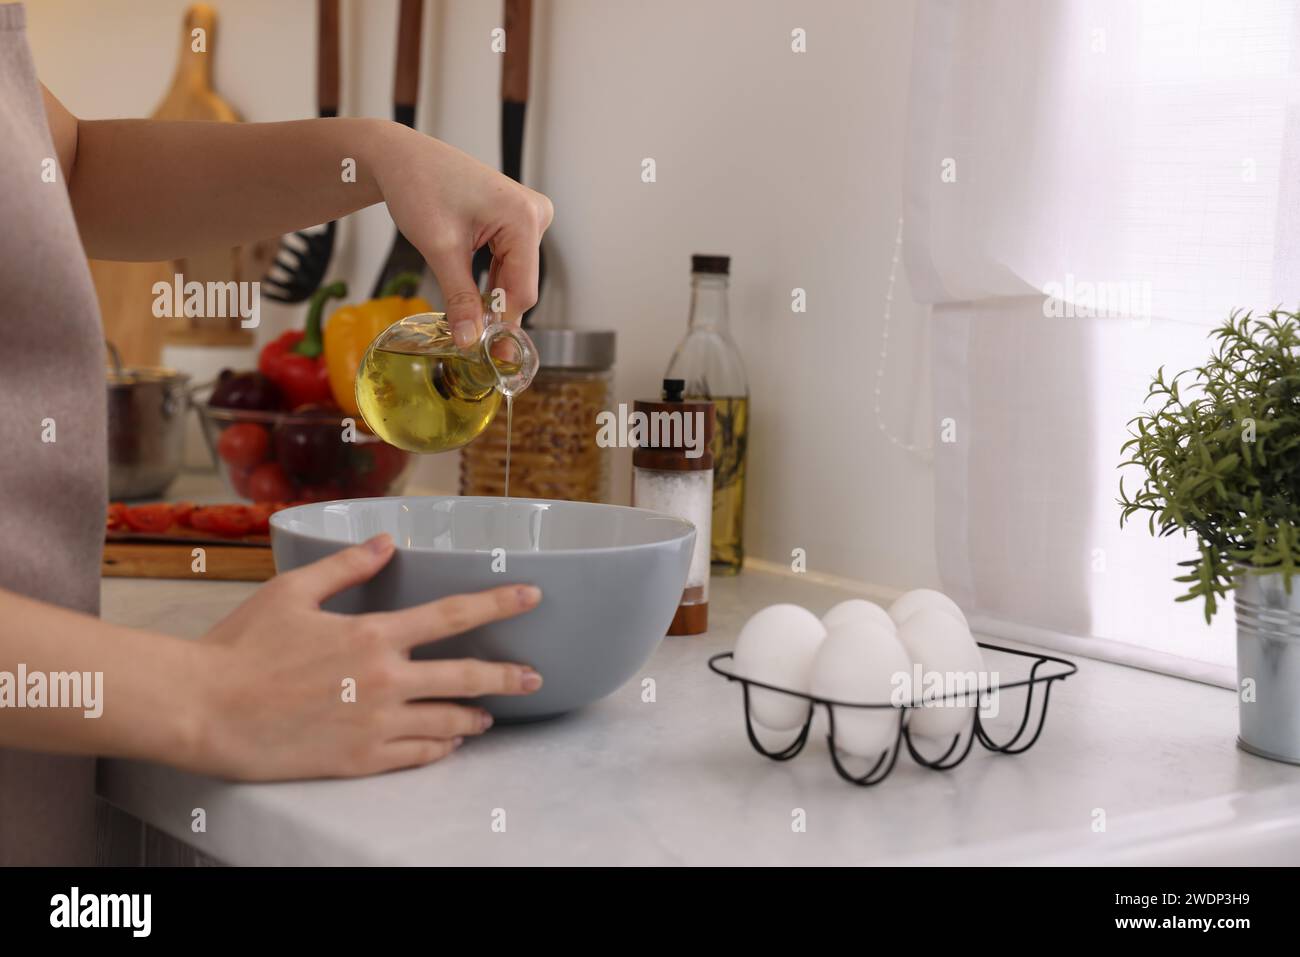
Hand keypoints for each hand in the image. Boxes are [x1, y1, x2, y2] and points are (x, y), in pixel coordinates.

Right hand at [192, 534, 541, 779]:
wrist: (205, 710)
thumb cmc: (241, 648)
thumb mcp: (292, 593)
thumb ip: (346, 567)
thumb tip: (387, 542)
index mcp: (372, 635)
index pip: (453, 615)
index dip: (498, 604)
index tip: (532, 596)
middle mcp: (384, 681)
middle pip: (466, 678)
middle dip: (507, 678)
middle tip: (533, 679)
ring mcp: (375, 724)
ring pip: (446, 723)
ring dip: (474, 718)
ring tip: (488, 718)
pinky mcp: (358, 760)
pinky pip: (416, 756)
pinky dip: (440, 749)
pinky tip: (448, 744)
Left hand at [374, 123, 553, 346]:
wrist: (403, 157)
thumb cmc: (419, 186)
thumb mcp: (439, 249)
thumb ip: (459, 297)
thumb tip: (469, 340)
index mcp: (523, 217)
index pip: (522, 290)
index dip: (501, 323)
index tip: (481, 350)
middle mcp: (535, 215)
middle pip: (520, 284)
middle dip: (494, 311)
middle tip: (467, 338)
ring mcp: (528, 216)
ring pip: (515, 276)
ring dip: (490, 297)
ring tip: (463, 315)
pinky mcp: (517, 220)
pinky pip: (509, 262)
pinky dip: (489, 280)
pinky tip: (471, 293)